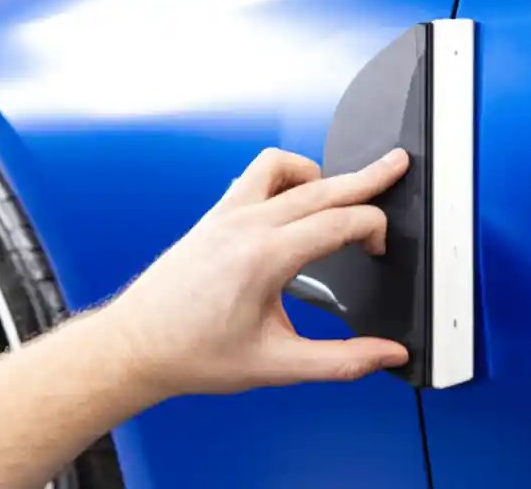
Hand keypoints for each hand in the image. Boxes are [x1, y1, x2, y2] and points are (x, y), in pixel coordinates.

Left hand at [100, 148, 410, 399]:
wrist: (134, 347)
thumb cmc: (192, 355)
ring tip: (341, 192)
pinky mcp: (214, 215)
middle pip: (322, 185)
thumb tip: (386, 354)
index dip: (374, 229)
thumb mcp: (275, 365)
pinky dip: (284, 176)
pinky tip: (294, 201)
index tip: (381, 249)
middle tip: (396, 165)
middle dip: (367, 176)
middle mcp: (245, 225)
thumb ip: (340, 360)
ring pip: (284, 166)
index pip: (339, 220)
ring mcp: (226, 215)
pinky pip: (255, 175)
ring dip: (319, 173)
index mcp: (265, 257)